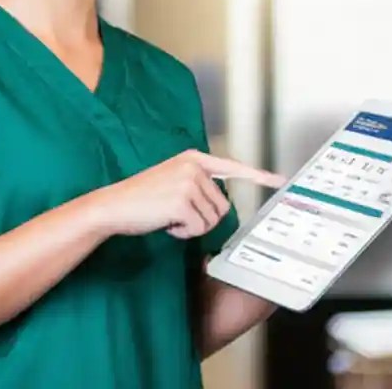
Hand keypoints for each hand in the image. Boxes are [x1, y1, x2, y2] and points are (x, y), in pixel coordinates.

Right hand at [88, 150, 284, 239]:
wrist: (113, 206)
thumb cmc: (140, 198)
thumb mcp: (171, 181)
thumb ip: (196, 185)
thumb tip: (220, 204)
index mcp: (193, 158)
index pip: (232, 167)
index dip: (258, 175)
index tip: (279, 180)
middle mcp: (194, 167)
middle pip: (223, 206)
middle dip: (203, 218)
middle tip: (176, 214)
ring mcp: (188, 183)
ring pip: (212, 219)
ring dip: (192, 226)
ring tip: (167, 216)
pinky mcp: (182, 201)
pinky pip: (198, 228)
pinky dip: (182, 233)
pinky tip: (165, 223)